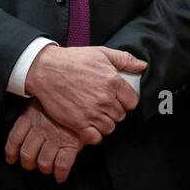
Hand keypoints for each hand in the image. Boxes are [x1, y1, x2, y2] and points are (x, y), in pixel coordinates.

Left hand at [4, 101, 100, 182]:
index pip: (15, 138)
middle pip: (27, 154)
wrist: (84, 91)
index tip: (11, 158)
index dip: (11, 151)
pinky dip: (60, 173)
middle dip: (28, 163)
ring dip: (44, 168)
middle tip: (31, 164)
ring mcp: (55, 138)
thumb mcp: (44, 99)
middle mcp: (40, 129)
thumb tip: (30, 126)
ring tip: (47, 168)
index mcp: (31, 116)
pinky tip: (60, 175)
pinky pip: (61, 165)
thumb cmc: (64, 94)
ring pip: (43, 162)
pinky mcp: (70, 144)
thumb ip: (36, 113)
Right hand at [23, 44, 145, 135]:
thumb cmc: (73, 60)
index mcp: (113, 81)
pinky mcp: (78, 123)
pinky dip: (93, 133)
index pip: (132, 102)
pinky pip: (95, 137)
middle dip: (114, 110)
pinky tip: (88, 123)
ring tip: (95, 113)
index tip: (117, 97)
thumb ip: (125, 59)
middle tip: (102, 103)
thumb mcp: (101, 52)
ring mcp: (91, 113)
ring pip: (109, 127)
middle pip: (121, 115)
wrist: (46, 70)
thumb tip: (143, 66)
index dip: (125, 100)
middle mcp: (105, 99)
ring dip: (104, 122)